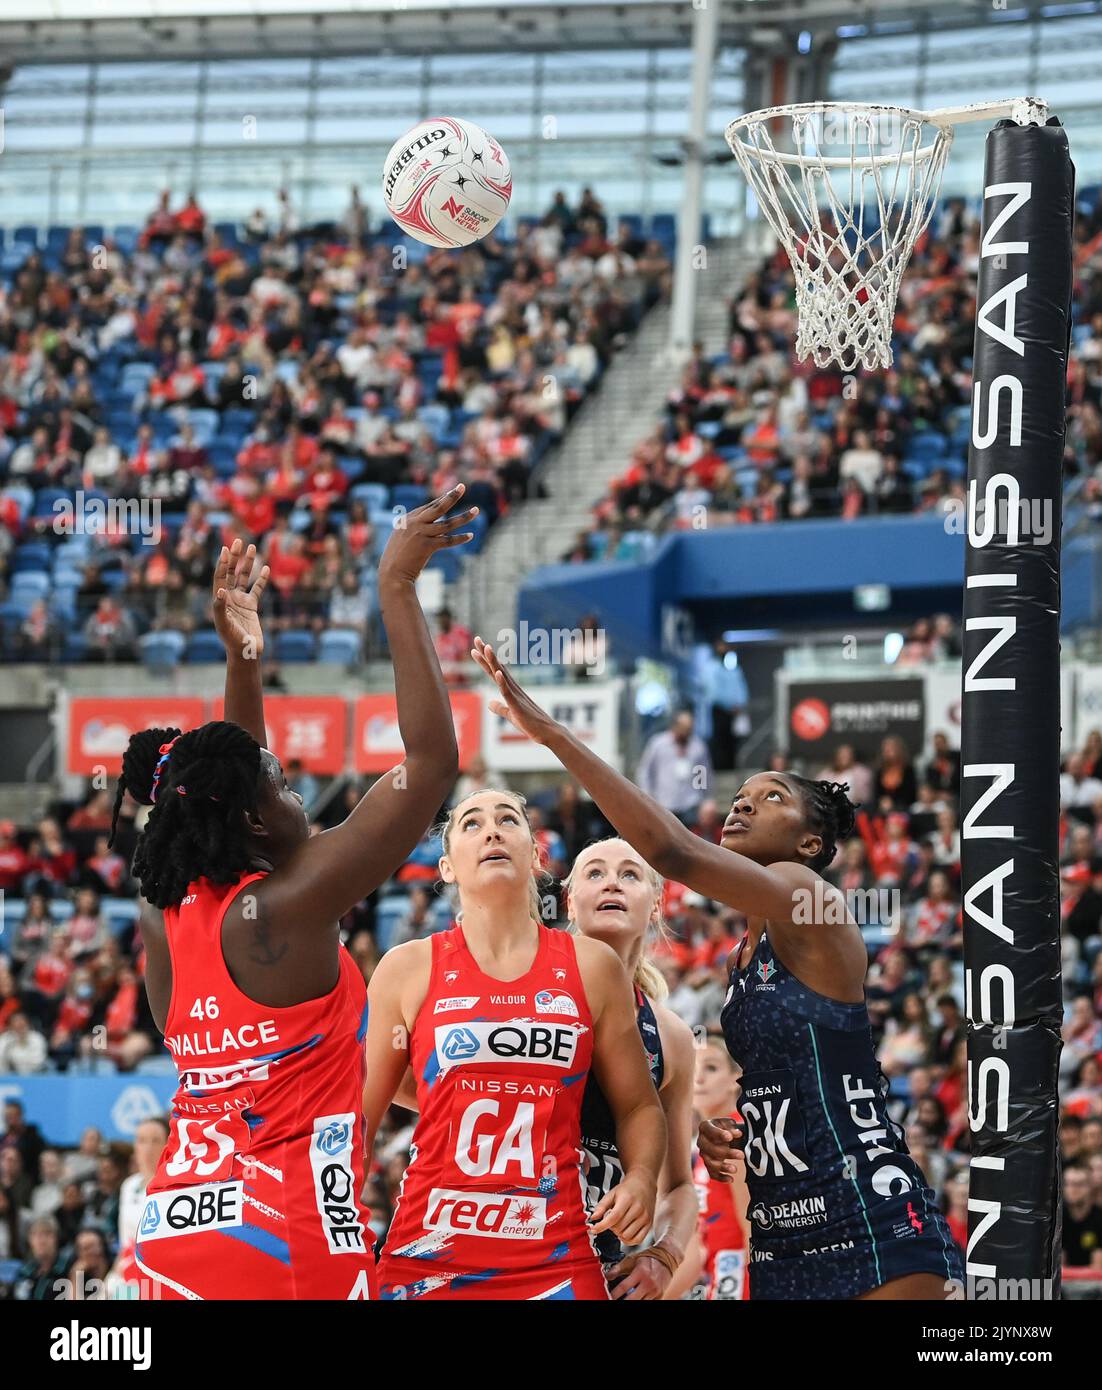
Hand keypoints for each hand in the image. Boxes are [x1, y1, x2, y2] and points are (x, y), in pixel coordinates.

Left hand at [213, 538, 269, 658]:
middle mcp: (229, 598)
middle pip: (230, 573)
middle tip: (238, 541)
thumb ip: (220, 608)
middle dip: (234, 558)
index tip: (226, 549)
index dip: (223, 564)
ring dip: (247, 563)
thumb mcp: (225, 625)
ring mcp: (240, 601)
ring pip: (244, 578)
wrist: (246, 653)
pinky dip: (261, 579)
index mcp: (220, 601)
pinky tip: (266, 568)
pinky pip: (257, 589)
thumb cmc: (233, 641)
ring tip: (252, 548)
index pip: (220, 577)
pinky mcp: (251, 607)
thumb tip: (220, 591)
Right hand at [378, 484, 476, 584]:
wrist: (392, 574)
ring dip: (464, 517)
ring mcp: (421, 534)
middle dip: (451, 496)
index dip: (443, 498)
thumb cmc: (397, 559)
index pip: (429, 506)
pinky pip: (448, 541)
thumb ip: (413, 529)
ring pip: (447, 523)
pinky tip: (470, 535)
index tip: (454, 491)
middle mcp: (414, 524)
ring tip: (476, 510)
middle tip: (462, 486)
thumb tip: (428, 525)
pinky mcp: (427, 546)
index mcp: (407, 519)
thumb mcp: (401, 538)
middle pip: (438, 507)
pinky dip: (460, 538)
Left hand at [470, 636, 558, 746]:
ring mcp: (516, 695)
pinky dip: (502, 682)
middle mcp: (513, 688)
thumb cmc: (531, 724)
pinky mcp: (517, 705)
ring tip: (487, 647)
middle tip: (477, 639)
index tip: (477, 648)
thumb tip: (489, 703)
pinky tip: (497, 672)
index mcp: (510, 690)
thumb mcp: (510, 715)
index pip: (495, 671)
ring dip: (494, 661)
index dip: (485, 660)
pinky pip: (508, 691)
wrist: (547, 733)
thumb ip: (499, 708)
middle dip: (486, 654)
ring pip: (502, 675)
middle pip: (496, 668)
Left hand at [588, 1170, 654, 1247]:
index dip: (602, 1226)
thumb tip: (593, 1218)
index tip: (593, 1230)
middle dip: (611, 1227)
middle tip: (611, 1220)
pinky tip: (625, 1232)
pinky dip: (628, 1240)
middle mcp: (638, 1209)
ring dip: (619, 1234)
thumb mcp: (612, 1193)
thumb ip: (602, 1206)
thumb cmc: (627, 1190)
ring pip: (627, 1236)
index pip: (614, 1217)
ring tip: (619, 1224)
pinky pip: (637, 1240)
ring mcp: (645, 1218)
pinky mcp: (649, 1224)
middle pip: (619, 1228)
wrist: (644, 1184)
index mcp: (627, 1199)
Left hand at [606, 1249, 672, 1300]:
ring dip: (632, 1301)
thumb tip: (607, 1276)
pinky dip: (641, 1301)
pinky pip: (648, 1303)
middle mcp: (649, 1283)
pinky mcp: (659, 1296)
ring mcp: (655, 1291)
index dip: (614, 1293)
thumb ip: (618, 1268)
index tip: (608, 1296)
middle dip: (622, 1301)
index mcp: (641, 1272)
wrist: (666, 1258)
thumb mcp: (631, 1259)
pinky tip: (635, 1298)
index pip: (624, 1287)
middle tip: (614, 1299)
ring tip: (625, 1299)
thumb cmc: (648, 1258)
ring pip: (640, 1303)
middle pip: (632, 1299)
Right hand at [697, 1117, 744, 1182]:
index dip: (719, 1134)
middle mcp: (701, 1141)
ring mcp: (704, 1154)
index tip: (730, 1138)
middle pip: (710, 1149)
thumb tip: (737, 1134)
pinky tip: (731, 1179)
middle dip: (726, 1153)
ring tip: (735, 1169)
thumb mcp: (729, 1124)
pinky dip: (721, 1177)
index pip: (710, 1130)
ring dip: (723, 1167)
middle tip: (742, 1155)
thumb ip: (732, 1127)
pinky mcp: (708, 1165)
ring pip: (710, 1162)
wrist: (725, 1136)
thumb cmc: (726, 1128)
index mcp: (705, 1127)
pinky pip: (712, 1173)